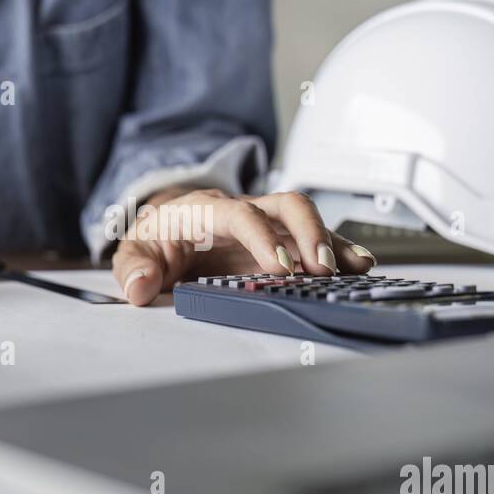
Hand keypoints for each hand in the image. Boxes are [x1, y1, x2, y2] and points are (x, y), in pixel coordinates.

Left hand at [110, 188, 376, 305]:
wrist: (168, 225)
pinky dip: (339, 250)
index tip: (279, 267)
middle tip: (322, 269)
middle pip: (285, 206)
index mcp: (208, 210)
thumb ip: (134, 269)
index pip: (240, 216)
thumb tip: (140, 287)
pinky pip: (314, 239)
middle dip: (309, 234)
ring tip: (355, 268)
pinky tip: (358, 266)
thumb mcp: (136, 251)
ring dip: (331, 242)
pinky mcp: (280, 240)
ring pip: (306, 222)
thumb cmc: (159, 238)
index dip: (261, 239)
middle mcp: (245, 210)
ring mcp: (267, 224)